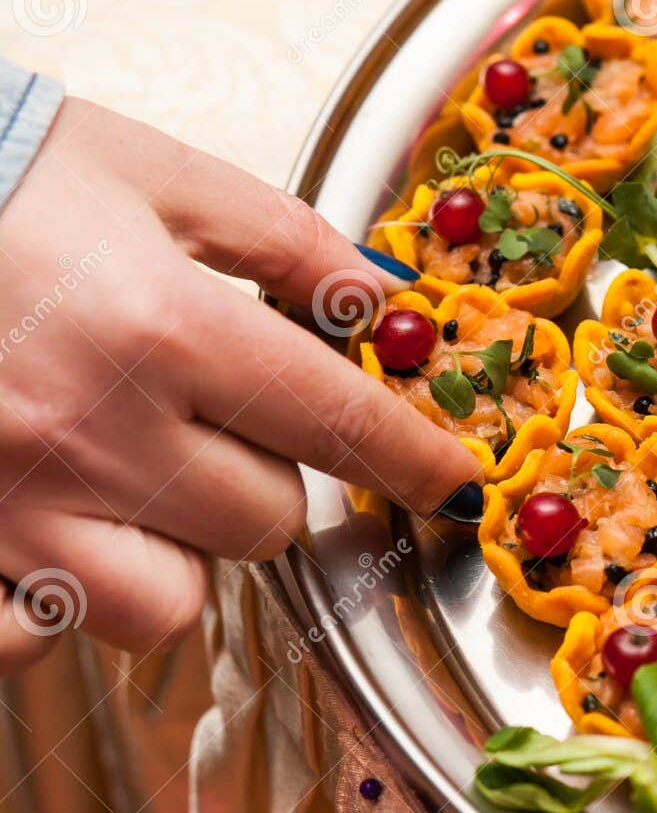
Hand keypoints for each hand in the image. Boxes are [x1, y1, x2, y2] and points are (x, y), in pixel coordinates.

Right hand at [0, 98, 479, 670]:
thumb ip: (286, 243)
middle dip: (271, 480)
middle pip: (267, 525)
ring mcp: (12, 507)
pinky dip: (61, 601)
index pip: (339, 425)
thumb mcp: (152, 175)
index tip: (455, 483)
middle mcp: (94, 432)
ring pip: (171, 604)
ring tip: (137, 483)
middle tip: (217, 422)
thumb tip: (384, 306)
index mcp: (163, 329)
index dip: (417, 460)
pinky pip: (41, 637)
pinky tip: (48, 531)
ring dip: (181, 553)